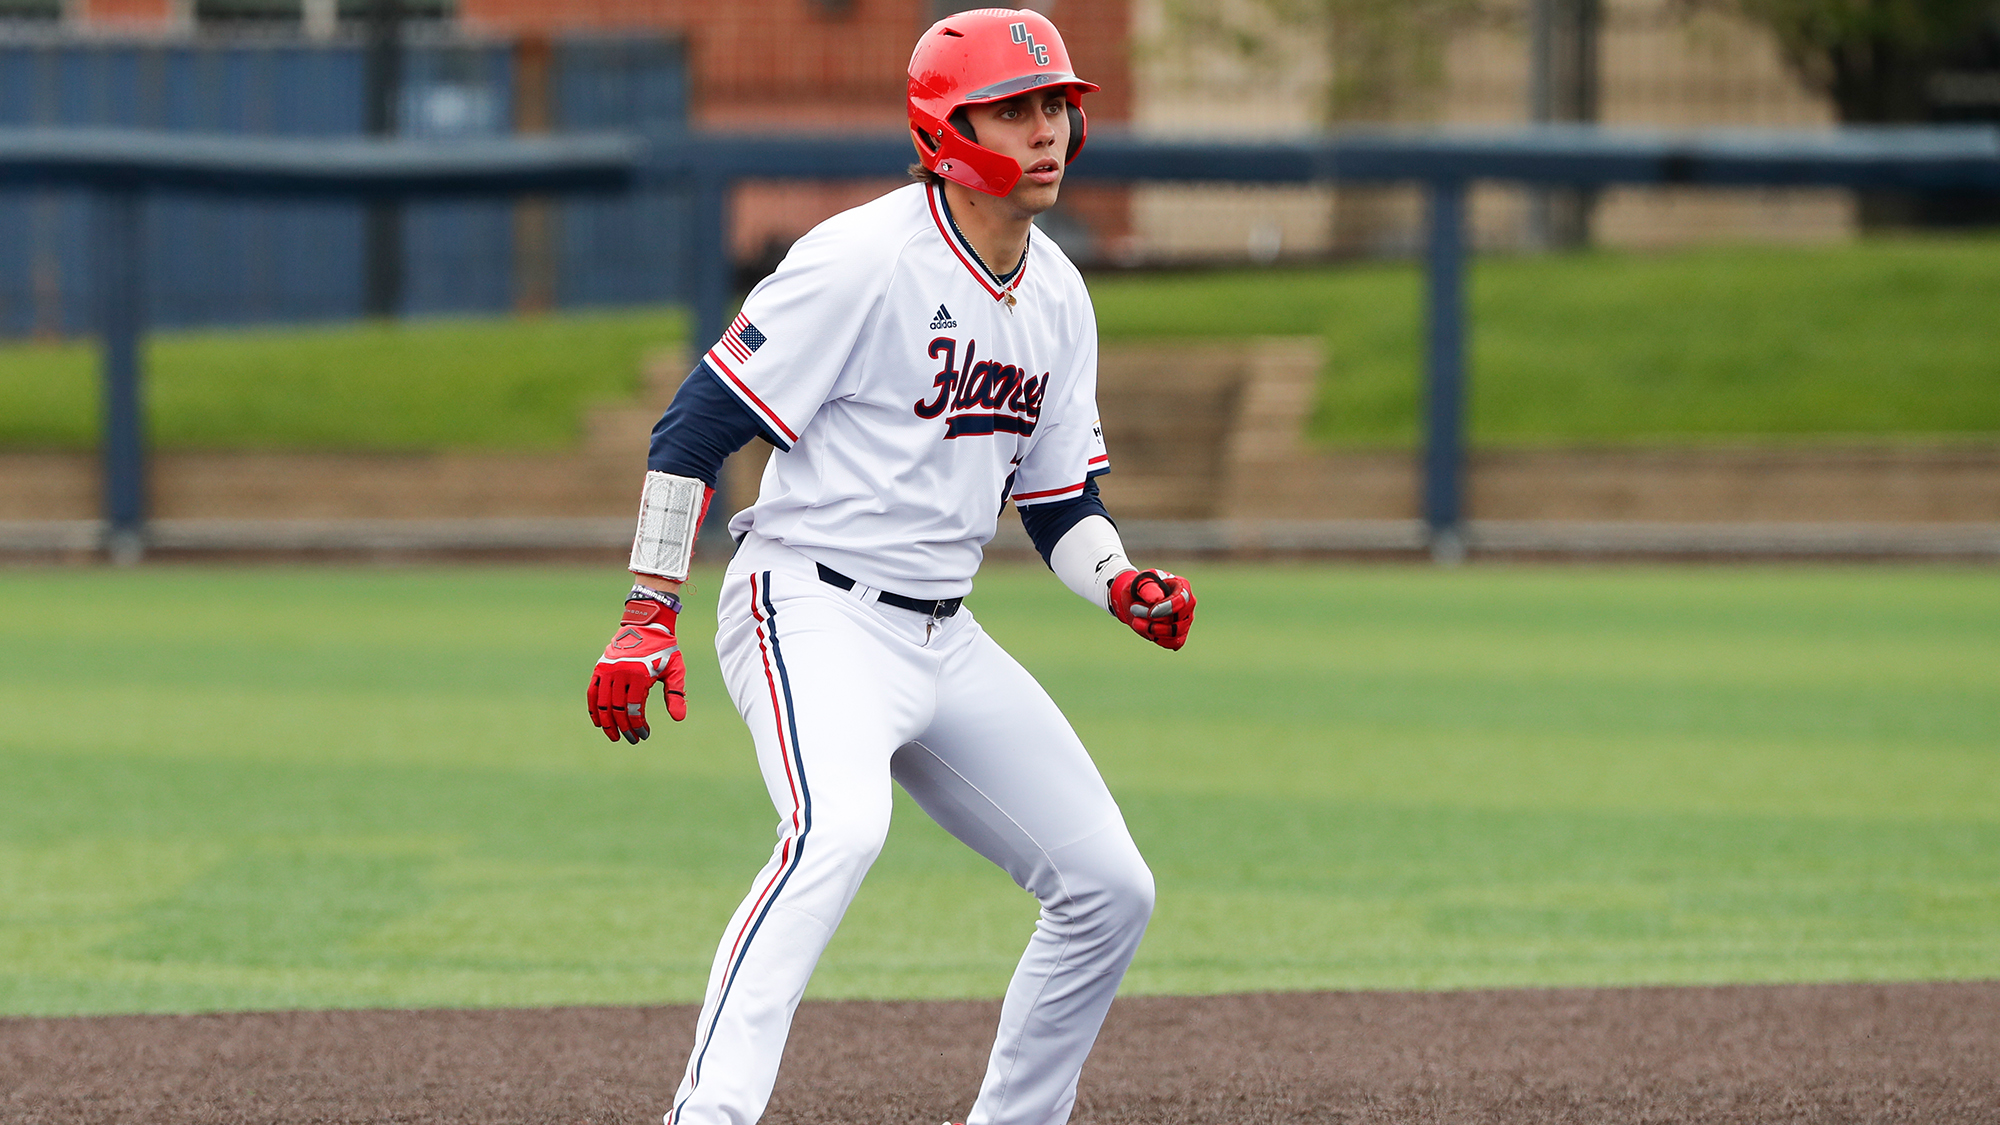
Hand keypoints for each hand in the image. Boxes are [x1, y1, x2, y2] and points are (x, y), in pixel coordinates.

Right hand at [588, 597, 686, 742]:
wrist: (647, 626)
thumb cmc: (665, 650)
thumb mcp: (675, 670)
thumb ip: (676, 694)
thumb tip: (679, 718)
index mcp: (640, 674)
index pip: (634, 708)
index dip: (638, 725)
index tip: (645, 735)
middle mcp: (621, 672)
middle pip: (618, 709)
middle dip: (624, 728)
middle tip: (632, 740)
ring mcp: (608, 670)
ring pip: (603, 704)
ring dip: (608, 723)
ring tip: (615, 736)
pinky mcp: (600, 668)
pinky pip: (592, 692)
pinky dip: (593, 709)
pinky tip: (598, 723)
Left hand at [1109, 568, 1195, 650]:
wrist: (1136, 599)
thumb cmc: (1139, 587)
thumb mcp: (1139, 582)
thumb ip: (1148, 588)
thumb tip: (1158, 599)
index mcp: (1181, 586)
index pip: (1182, 600)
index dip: (1167, 608)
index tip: (1151, 613)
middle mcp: (1188, 604)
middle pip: (1179, 619)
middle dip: (1155, 619)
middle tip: (1134, 609)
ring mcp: (1185, 620)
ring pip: (1176, 633)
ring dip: (1153, 630)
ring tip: (1136, 621)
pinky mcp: (1179, 633)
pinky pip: (1174, 642)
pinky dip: (1159, 640)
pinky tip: (1147, 631)